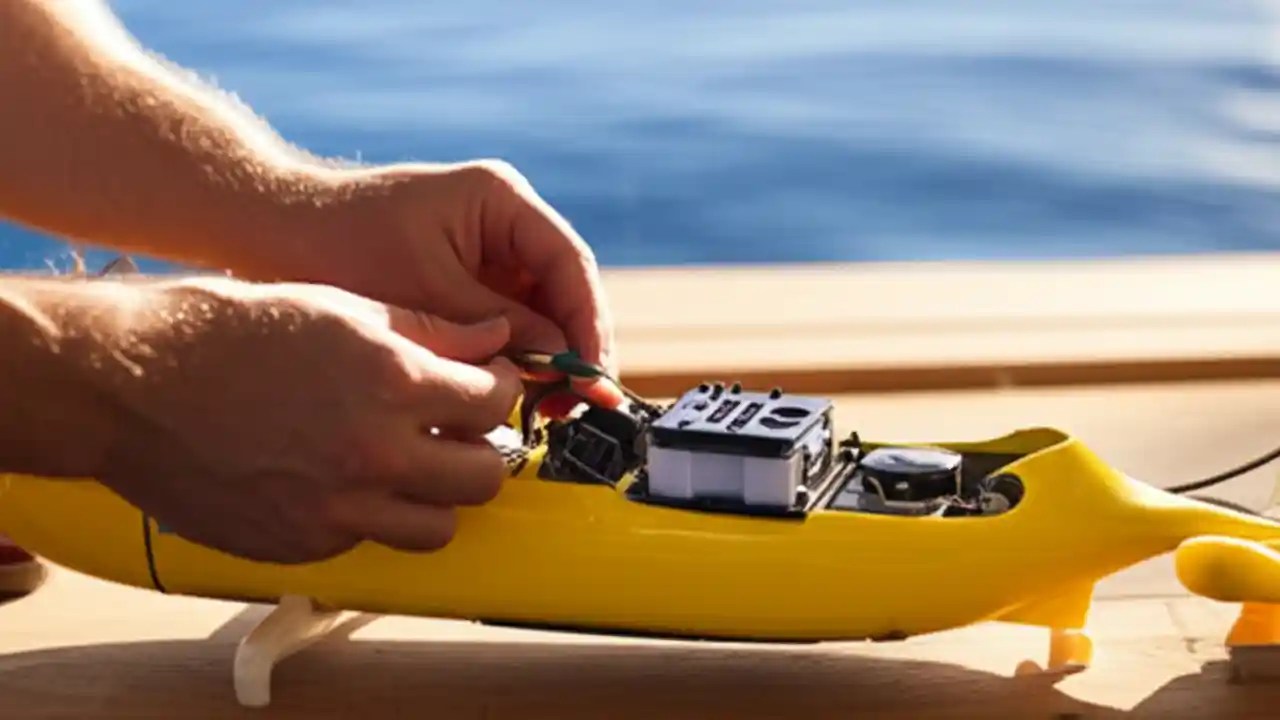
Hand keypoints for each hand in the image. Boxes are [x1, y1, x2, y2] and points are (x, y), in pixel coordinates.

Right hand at [42, 277, 521, 562]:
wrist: (131, 384)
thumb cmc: (231, 330)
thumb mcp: (341, 306)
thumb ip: (431, 329)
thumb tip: (499, 337)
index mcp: (391, 383)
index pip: (495, 403)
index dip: (501, 388)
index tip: (489, 382)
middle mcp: (374, 454)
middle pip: (484, 476)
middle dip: (484, 448)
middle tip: (461, 428)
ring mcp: (337, 510)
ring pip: (438, 527)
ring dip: (438, 496)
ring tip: (413, 463)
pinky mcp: (301, 545)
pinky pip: (370, 542)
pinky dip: (375, 514)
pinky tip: (349, 478)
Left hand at [250, 160, 622, 411]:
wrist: (271, 231)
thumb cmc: (340, 244)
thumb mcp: (427, 292)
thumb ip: (499, 327)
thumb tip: (562, 367)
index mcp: (500, 198)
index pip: (569, 263)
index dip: (588, 325)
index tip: (592, 377)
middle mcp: (504, 219)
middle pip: (563, 289)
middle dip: (572, 349)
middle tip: (575, 407)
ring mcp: (487, 248)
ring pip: (540, 311)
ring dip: (545, 359)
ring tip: (545, 410)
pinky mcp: (467, 278)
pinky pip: (507, 321)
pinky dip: (512, 358)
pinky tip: (512, 396)